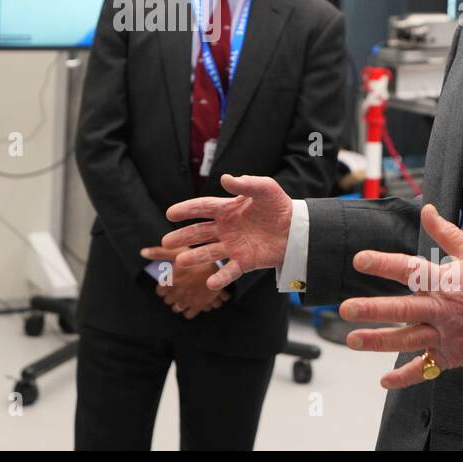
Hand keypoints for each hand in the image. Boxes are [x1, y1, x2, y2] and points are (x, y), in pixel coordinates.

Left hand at [141, 247, 229, 318]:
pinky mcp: (197, 307)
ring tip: (185, 296)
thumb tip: (142, 252)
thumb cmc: (197, 258)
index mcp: (169, 281)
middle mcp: (176, 293)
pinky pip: (188, 315)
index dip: (164, 287)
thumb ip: (158, 253)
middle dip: (171, 295)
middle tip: (178, 289)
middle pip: (167, 300)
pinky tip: (192, 303)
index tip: (169, 284)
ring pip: (176, 308)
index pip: (160, 291)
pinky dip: (188, 311)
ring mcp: (186, 301)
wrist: (219, 268)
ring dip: (179, 303)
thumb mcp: (177, 252)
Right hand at [160, 174, 292, 290]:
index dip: (186, 210)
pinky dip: (220, 277)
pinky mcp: (245, 261)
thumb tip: (225, 179)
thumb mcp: (265, 188)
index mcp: (227, 209)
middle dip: (183, 237)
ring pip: (209, 253)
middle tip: (166, 242)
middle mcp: (226, 228)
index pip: (202, 208)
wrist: (296, 228)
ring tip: (180, 262)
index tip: (170, 213)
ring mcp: (233, 246)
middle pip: (199, 232)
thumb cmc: (278, 205)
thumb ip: (245, 184)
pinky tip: (210, 283)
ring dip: (195, 258)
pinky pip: (230, 270)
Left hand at [337, 204, 462, 388]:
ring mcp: (447, 336)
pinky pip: (425, 369)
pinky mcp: (451, 357)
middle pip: (404, 310)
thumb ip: (447, 233)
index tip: (360, 260)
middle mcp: (444, 310)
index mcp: (447, 283)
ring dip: (379, 342)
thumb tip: (427, 210)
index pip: (411, 270)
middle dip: (374, 310)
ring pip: (408, 340)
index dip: (385, 264)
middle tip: (346, 308)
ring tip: (352, 340)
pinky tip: (384, 381)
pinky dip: (405, 378)